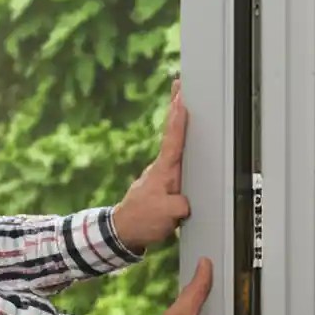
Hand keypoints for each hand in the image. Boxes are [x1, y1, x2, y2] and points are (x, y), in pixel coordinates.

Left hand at [112, 77, 189, 253]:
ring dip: (179, 122)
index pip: (172, 141)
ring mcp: (163, 174)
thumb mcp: (167, 215)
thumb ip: (182, 204)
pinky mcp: (165, 183)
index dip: (177, 121)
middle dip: (176, 107)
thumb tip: (189, 199)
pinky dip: (181, 145)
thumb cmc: (143, 220)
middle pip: (173, 133)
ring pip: (175, 145)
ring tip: (182, 99)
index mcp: (163, 171)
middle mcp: (162, 168)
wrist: (125, 231)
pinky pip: (177, 161)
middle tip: (179, 83)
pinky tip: (188, 139)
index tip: (180, 100)